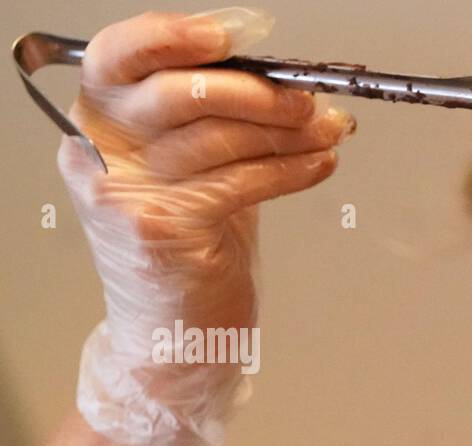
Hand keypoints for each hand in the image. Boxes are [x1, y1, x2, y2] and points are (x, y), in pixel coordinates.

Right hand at [59, 8, 354, 445]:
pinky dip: (291, 169)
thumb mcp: (188, 173)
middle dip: (257, 91)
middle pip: (181, 93)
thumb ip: (211, 124)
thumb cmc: (186, 253)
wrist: (172, 340)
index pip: (119, 56)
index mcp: (97, 124)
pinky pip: (242, 181)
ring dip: (288, 133)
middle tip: (309, 98)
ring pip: (219, 137)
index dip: (173, 35)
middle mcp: (101, 153)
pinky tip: (321, 164)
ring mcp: (128, 193)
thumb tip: (280, 81)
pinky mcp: (167, 228)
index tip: (232, 36)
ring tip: (330, 131)